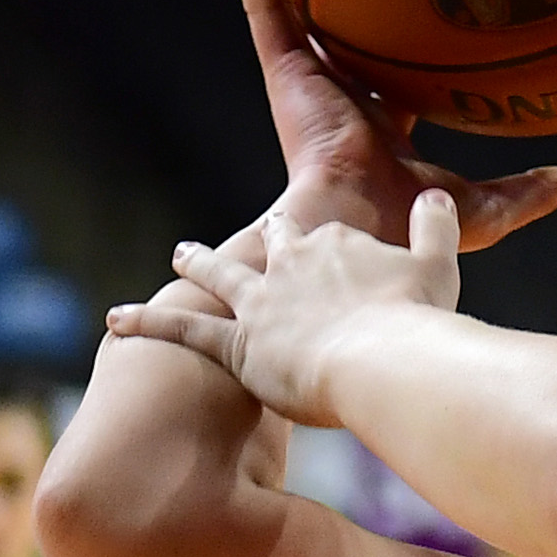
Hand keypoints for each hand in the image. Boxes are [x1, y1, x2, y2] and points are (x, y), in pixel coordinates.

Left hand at [105, 193, 459, 424]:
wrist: (384, 361)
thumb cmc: (416, 319)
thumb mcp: (438, 264)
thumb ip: (437, 227)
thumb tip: (435, 196)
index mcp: (335, 244)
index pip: (329, 238)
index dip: (334, 249)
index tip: (344, 259)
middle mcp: (290, 265)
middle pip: (272, 242)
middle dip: (267, 236)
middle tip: (261, 230)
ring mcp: (258, 302)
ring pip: (219, 275)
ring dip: (199, 263)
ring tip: (182, 253)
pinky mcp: (236, 343)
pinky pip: (182, 330)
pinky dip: (148, 323)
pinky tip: (117, 319)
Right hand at [239, 0, 556, 253]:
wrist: (361, 228)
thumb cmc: (417, 225)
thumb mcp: (484, 206)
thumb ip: (532, 190)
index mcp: (383, 126)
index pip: (394, 77)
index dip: (405, 50)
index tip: (424, 15)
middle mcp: (343, 98)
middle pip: (341, 38)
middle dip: (343, 3)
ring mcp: (310, 82)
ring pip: (295, 14)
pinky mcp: (285, 71)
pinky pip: (266, 9)